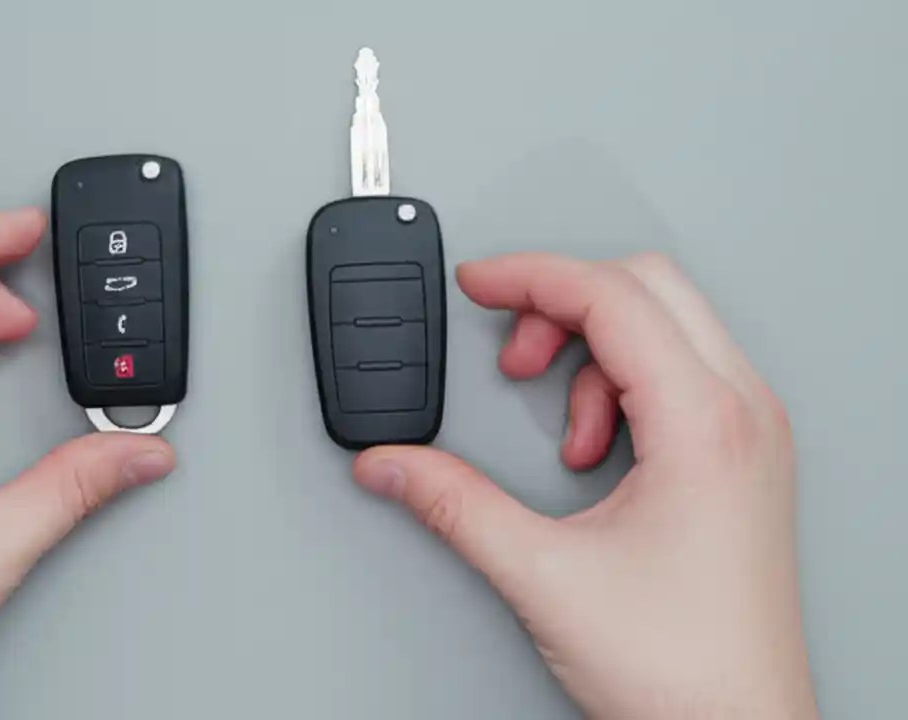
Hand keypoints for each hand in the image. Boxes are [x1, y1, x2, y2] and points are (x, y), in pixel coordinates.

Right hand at [353, 253, 815, 718]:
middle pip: (646, 289)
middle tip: (509, 349)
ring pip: (666, 326)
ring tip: (559, 430)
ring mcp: (749, 434)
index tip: (477, 285)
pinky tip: (591, 450)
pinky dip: (622, 387)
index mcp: (704, 423)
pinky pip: (680, 375)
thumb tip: (391, 463)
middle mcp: (742, 413)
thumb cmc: (682, 668)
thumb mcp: (541, 574)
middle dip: (563, 304)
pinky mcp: (740, 459)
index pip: (611, 295)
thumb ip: (453, 504)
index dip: (529, 276)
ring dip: (593, 353)